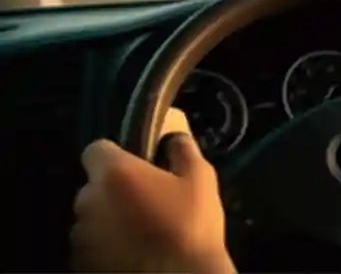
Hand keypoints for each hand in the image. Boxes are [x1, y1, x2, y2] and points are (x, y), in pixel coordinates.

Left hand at [71, 109, 233, 273]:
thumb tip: (173, 137)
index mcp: (114, 173)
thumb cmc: (190, 226)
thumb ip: (183, 149)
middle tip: (148, 201)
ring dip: (110, 219)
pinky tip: (134, 251)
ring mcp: (80, 235)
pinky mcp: (81, 261)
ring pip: (93, 217)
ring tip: (143, 231)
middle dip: (116, 190)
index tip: (137, 166)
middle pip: (96, 185)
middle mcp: (88, 200)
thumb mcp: (201, 179)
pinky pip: (92, 244)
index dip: (116, 155)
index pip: (96, 149)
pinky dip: (107, 245)